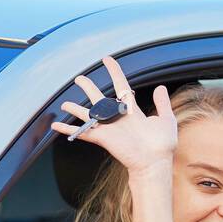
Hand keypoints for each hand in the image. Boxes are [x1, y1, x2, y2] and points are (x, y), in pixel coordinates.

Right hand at [51, 55, 177, 175]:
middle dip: (89, 88)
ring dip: (76, 108)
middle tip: (79, 78)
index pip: (121, 86)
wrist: (155, 162)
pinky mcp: (102, 137)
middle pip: (99, 98)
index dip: (114, 72)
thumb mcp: (166, 120)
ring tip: (63, 103)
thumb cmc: (162, 145)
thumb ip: (162, 104)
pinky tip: (56, 126)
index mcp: (132, 111)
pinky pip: (82, 132)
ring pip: (88, 113)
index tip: (107, 59)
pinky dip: (69, 129)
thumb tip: (160, 87)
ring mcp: (108, 127)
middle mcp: (118, 118)